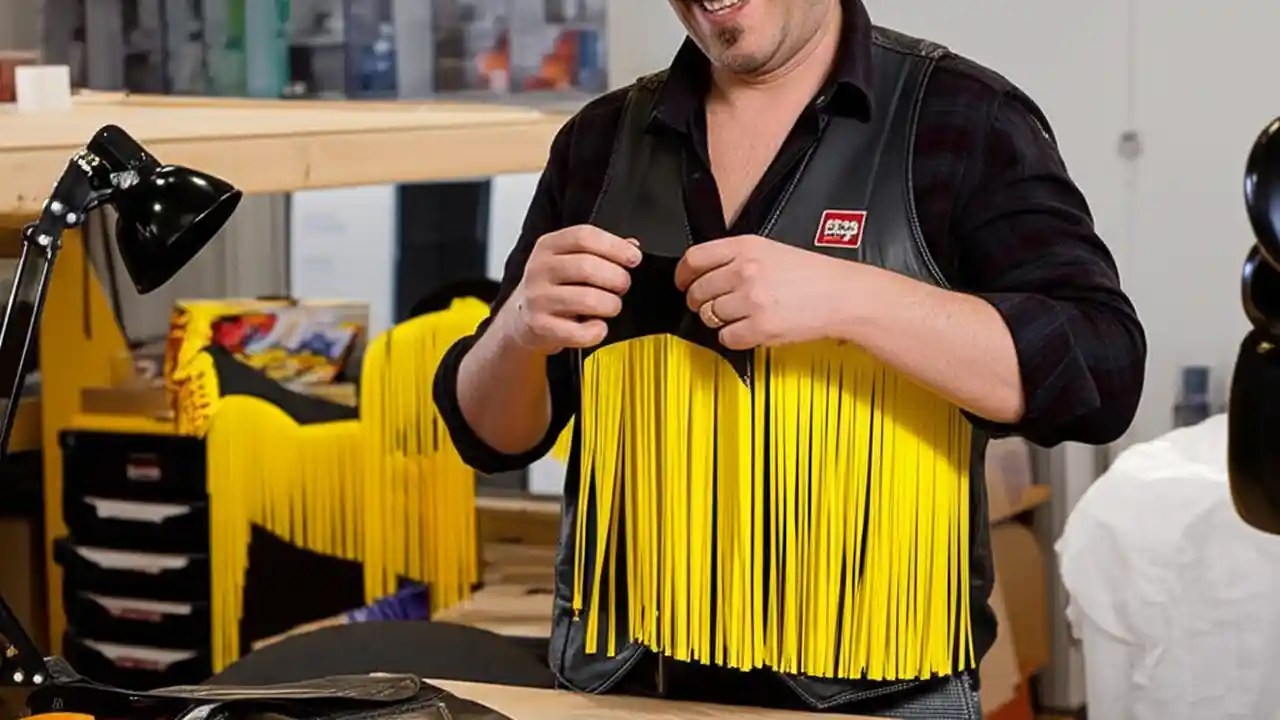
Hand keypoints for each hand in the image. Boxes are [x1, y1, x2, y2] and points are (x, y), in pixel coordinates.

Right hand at [501, 225, 641, 353]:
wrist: (521, 318)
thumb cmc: (552, 287)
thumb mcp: (569, 260)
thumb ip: (600, 251)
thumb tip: (631, 245)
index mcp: (548, 246)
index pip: (584, 236)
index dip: (615, 246)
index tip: (633, 257)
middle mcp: (540, 269)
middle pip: (587, 266)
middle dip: (617, 278)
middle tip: (622, 286)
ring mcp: (538, 298)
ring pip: (588, 299)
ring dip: (611, 305)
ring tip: (610, 306)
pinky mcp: (540, 326)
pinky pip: (580, 332)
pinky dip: (597, 331)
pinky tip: (596, 325)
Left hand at [675, 235, 853, 349]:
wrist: (842, 296)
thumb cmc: (812, 275)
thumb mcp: (771, 249)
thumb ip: (736, 256)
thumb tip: (704, 272)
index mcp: (745, 246)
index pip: (694, 259)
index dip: (683, 275)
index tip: (683, 284)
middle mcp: (745, 270)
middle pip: (697, 291)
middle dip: (699, 302)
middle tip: (711, 305)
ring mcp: (751, 300)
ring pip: (710, 316)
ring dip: (719, 320)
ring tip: (740, 316)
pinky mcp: (759, 327)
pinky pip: (726, 337)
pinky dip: (734, 337)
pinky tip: (750, 329)